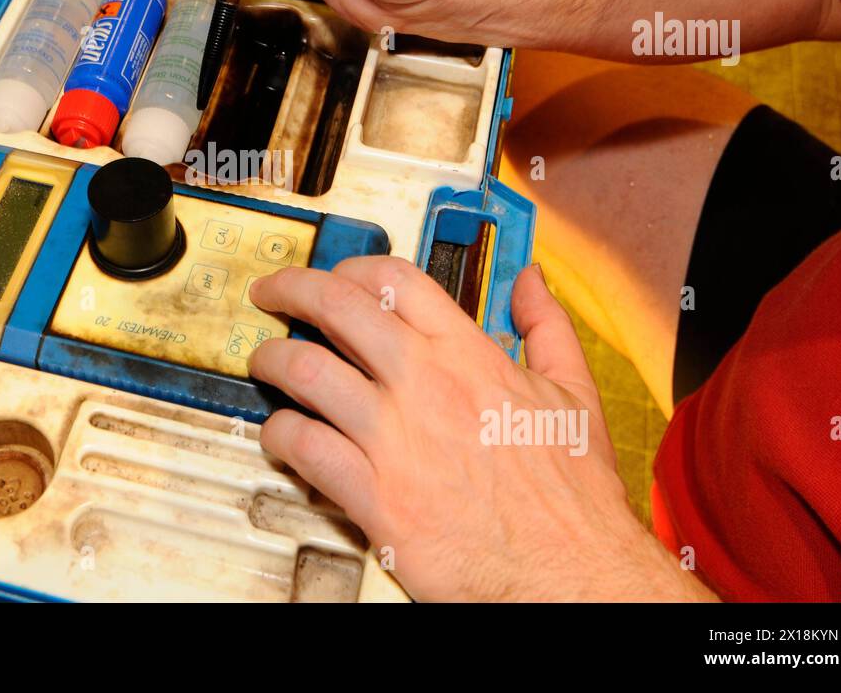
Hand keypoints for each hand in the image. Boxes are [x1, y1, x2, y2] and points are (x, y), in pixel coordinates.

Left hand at [246, 257, 715, 600]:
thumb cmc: (572, 497)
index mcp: (470, 356)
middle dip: (290, 290)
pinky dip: (280, 433)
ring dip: (272, 359)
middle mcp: (425, 385)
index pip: (394, 280)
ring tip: (264, 361)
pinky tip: (280, 433)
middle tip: (271, 294)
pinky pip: (304, 447)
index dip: (350, 268)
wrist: (570, 573)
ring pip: (306, 371)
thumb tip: (530, 281)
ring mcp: (394, 439)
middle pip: (336, 308)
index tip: (333, 276)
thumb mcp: (576, 394)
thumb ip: (547, 327)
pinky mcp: (375, 495)